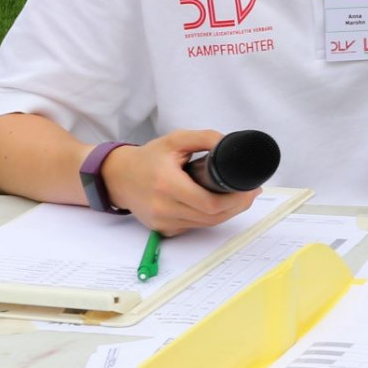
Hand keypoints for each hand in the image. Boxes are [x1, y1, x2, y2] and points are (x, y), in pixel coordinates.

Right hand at [101, 130, 259, 234]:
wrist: (117, 177)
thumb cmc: (148, 157)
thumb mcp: (176, 140)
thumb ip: (205, 138)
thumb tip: (230, 143)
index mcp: (167, 184)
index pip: (209, 203)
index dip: (235, 199)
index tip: (250, 187)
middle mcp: (163, 208)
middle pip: (212, 216)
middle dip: (237, 206)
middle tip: (251, 192)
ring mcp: (162, 222)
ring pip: (205, 224)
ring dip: (227, 213)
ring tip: (241, 197)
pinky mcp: (162, 229)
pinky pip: (194, 227)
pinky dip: (210, 218)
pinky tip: (219, 205)